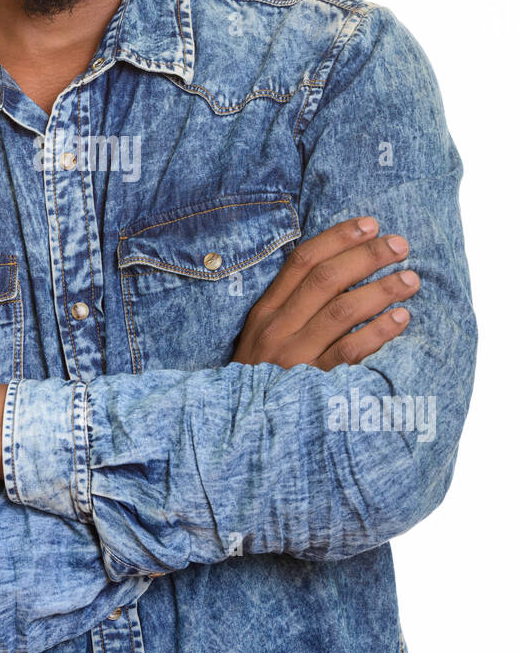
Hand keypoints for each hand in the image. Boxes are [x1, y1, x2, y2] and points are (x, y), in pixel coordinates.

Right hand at [230, 216, 417, 370]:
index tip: (370, 224)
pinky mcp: (313, 385)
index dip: (338, 238)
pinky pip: (350, 352)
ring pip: (341, 311)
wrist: (243, 427)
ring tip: (410, 279)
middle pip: (326, 279)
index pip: (302, 261)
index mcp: (266, 310)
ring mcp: (294, 357)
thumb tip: (342, 268)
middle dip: (367, 256)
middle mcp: (277, 329)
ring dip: (381, 290)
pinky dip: (378, 331)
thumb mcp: (264, 336)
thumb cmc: (264, 376)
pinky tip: (401, 318)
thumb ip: (293, 305)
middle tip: (400, 245)